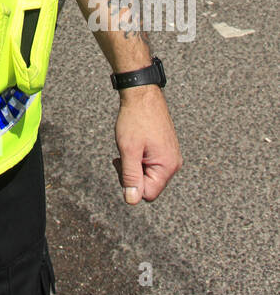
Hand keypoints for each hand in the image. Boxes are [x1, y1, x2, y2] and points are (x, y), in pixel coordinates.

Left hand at [113, 85, 181, 204]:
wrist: (142, 94)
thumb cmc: (135, 119)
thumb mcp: (128, 150)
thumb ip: (130, 177)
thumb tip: (131, 200)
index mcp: (167, 166)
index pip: (147, 194)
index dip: (130, 184)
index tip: (122, 164)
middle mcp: (173, 163)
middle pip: (149, 185)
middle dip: (133, 174)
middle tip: (123, 155)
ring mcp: (171, 156)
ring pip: (148, 174)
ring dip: (135, 165)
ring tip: (130, 147)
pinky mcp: (166, 149)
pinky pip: (151, 164)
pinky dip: (139, 158)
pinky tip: (135, 144)